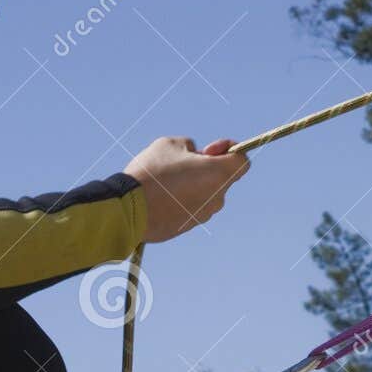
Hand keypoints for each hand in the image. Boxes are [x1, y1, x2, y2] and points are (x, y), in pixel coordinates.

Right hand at [123, 137, 249, 242]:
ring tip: (167, 179)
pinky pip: (191, 207)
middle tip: (183, 162)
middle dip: (208, 167)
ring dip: (195, 184)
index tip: (208, 149)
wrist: (128, 208)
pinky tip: (161, 195)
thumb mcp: (171, 144)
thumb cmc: (152, 172)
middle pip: (223, 178)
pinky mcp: (188, 227)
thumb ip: (190, 146)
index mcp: (219, 174)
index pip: (242, 161)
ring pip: (206, 193)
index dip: (228, 150)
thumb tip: (195, 156)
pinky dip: (183, 199)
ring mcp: (203, 215)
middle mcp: (217, 197)